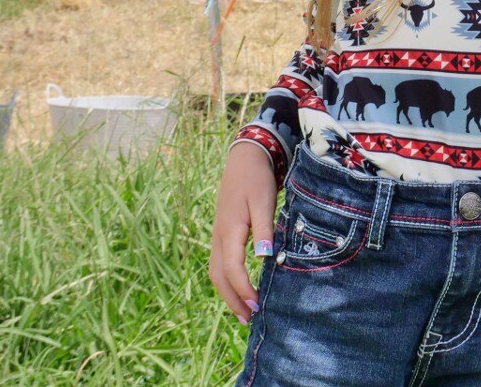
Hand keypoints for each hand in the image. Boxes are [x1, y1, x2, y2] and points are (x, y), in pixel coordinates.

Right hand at [209, 142, 277, 324]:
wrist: (243, 160)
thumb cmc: (257, 180)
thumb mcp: (264, 202)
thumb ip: (264, 230)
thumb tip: (263, 258)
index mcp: (229, 230)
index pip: (233, 269)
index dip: (243, 290)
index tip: (258, 306)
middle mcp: (219, 237)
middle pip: (219, 277)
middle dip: (233, 300)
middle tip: (250, 319)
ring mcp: (217, 237)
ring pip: (216, 273)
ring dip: (228, 294)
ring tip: (244, 312)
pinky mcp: (221, 235)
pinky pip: (219, 265)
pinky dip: (227, 282)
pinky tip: (239, 289)